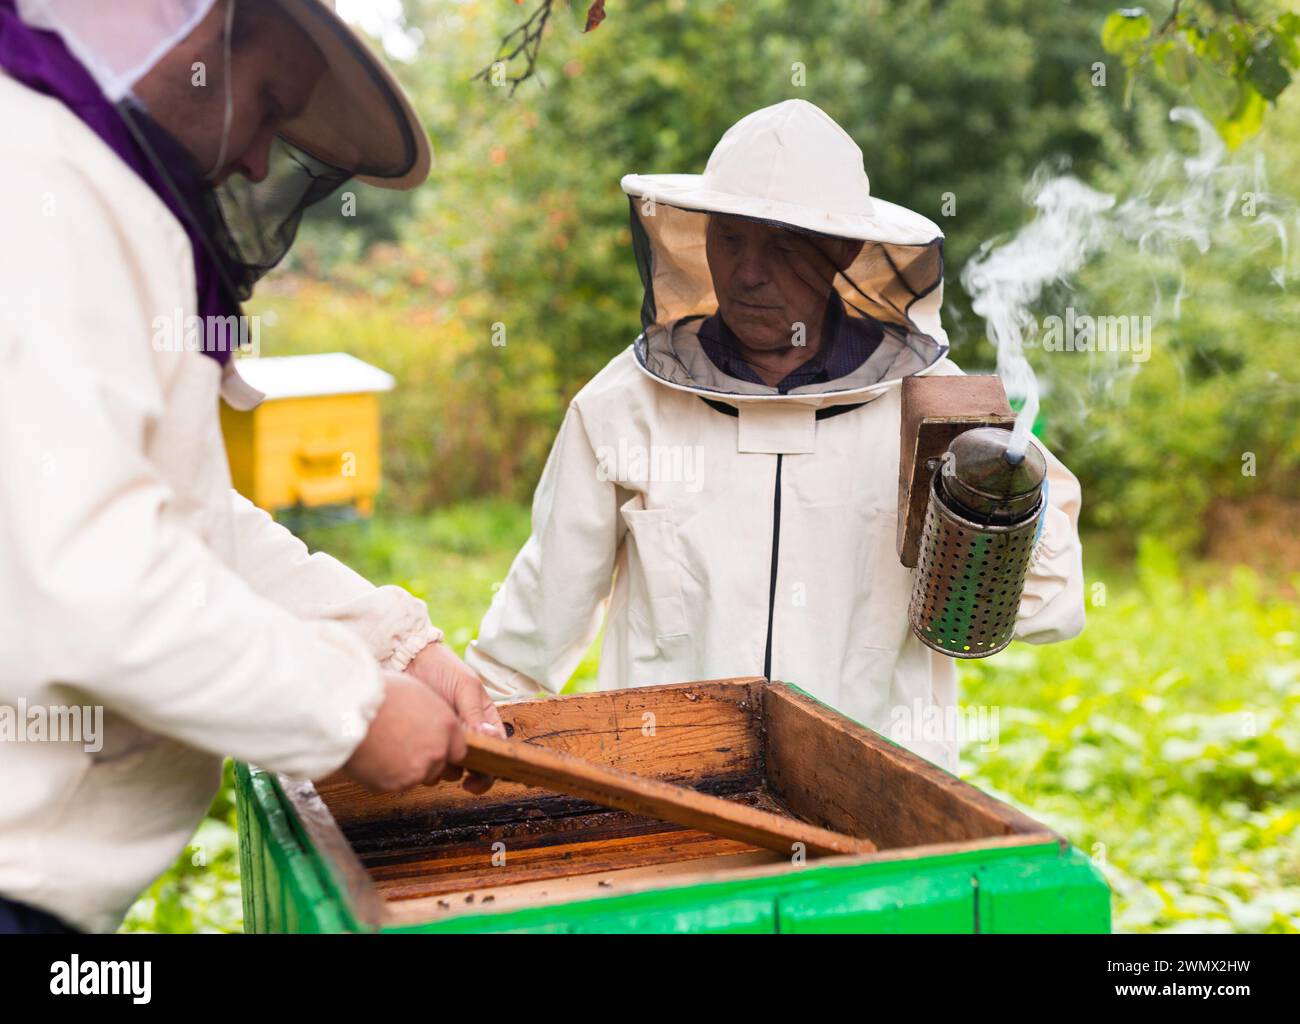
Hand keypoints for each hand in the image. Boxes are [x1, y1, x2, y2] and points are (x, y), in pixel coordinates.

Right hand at [342, 672, 466, 793]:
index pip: (459, 750)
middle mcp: (437, 750)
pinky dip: (386, 775)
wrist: (349, 709)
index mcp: (447, 725)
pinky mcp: (395, 785)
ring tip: (385, 748)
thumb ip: (433, 714)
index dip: (444, 747)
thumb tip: (434, 722)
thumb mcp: (417, 693)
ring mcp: (417, 771)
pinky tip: (374, 756)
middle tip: (403, 745)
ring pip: (418, 777)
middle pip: (440, 766)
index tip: (430, 744)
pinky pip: (395, 783)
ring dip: (406, 768)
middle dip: (425, 760)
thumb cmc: (380, 693)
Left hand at [405, 640, 504, 793]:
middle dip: (475, 777)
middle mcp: (466, 733)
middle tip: (467, 783)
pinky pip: (428, 760)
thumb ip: (474, 712)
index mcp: (484, 719)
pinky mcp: (422, 740)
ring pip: (451, 767)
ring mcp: (443, 738)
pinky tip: (421, 755)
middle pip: (477, 765)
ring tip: (437, 757)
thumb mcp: (465, 686)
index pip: (495, 749)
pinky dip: (426, 762)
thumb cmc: (442, 668)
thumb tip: (487, 737)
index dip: (493, 766)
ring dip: (447, 769)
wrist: (408, 659)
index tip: (482, 775)